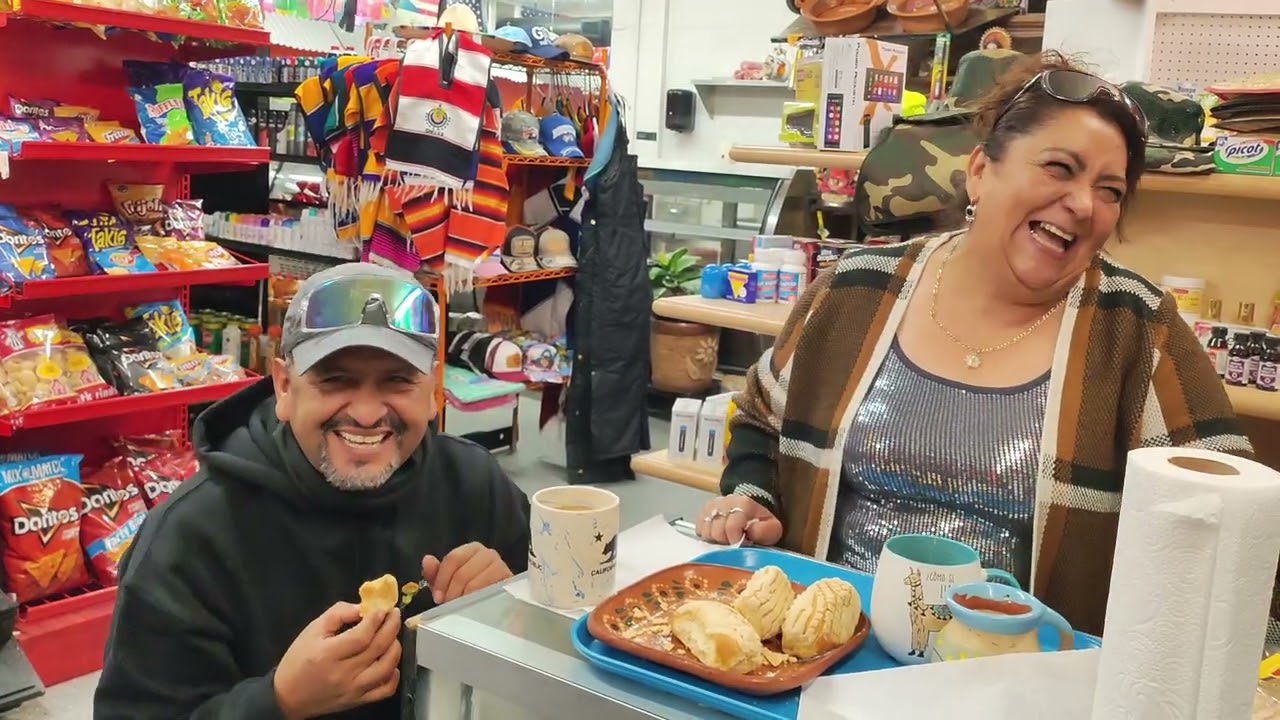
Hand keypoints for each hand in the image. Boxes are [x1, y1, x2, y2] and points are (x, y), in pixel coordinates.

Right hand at [273, 602, 401, 719]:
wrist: (288, 697)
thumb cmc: (298, 660)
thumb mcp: (311, 631)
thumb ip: (338, 614)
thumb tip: (363, 608)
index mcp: (328, 655)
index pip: (361, 636)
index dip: (376, 620)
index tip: (383, 608)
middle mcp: (343, 674)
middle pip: (377, 648)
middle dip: (391, 627)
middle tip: (394, 614)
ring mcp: (353, 690)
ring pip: (386, 668)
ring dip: (395, 648)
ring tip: (392, 635)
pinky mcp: (358, 701)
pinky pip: (385, 690)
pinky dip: (394, 675)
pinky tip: (390, 663)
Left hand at [421, 542, 512, 604]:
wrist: (496, 603)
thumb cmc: (470, 589)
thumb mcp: (449, 582)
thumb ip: (436, 572)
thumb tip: (427, 560)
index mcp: (471, 549)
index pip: (453, 559)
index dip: (442, 579)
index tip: (438, 597)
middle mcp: (487, 553)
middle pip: (462, 572)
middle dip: (452, 592)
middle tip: (448, 605)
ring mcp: (500, 565)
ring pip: (474, 583)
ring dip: (464, 598)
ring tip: (460, 608)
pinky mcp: (509, 580)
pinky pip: (489, 589)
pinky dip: (479, 599)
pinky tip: (475, 606)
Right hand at [695, 495, 782, 545]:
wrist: (750, 511)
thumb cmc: (760, 524)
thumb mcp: (772, 529)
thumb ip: (765, 531)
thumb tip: (750, 532)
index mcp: (744, 504)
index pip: (731, 525)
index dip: (734, 539)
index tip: (739, 544)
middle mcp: (725, 501)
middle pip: (716, 529)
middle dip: (725, 541)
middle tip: (732, 543)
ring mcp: (712, 505)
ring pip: (706, 530)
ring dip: (715, 539)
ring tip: (725, 540)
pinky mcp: (703, 511)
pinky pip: (699, 529)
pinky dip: (707, 536)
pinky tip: (717, 536)